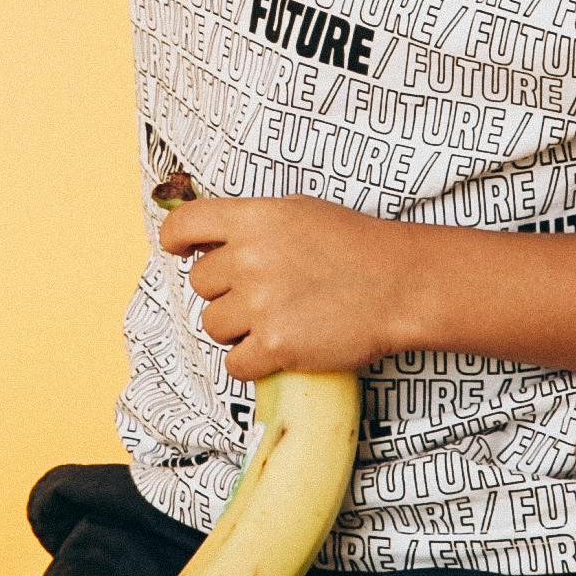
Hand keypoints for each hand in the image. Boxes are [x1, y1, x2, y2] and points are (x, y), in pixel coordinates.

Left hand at [156, 193, 421, 379]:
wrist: (400, 284)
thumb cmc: (355, 246)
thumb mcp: (299, 212)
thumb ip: (252, 224)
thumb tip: (209, 240)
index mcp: (254, 219)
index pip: (185, 225)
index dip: (175, 239)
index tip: (179, 250)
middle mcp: (251, 259)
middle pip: (200, 283)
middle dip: (225, 290)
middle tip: (264, 291)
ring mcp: (262, 304)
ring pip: (213, 325)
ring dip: (237, 328)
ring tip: (276, 318)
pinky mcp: (277, 346)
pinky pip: (234, 363)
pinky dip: (252, 361)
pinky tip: (277, 347)